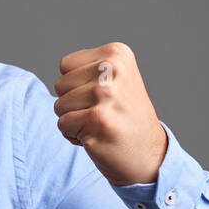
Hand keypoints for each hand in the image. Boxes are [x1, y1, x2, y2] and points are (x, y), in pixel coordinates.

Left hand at [53, 41, 167, 185]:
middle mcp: (113, 69)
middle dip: (73, 104)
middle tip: (102, 113)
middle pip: (60, 85)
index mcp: (116, 54)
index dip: (76, 85)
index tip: (102, 97)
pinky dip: (74, 135)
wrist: (149, 154)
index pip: (65, 65)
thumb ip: (89, 69)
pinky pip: (62, 125)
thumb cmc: (124, 116)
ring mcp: (106, 94)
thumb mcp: (116, 79)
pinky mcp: (97, 119)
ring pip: (59, 106)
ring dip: (74, 120)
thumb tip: (60, 76)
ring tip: (101, 124)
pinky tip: (97, 136)